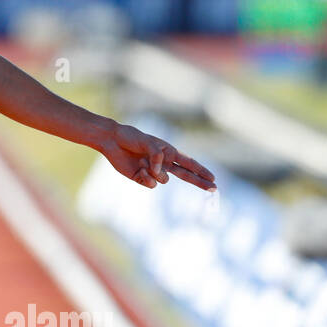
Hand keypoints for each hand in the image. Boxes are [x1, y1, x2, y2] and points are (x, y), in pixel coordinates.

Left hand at [98, 122, 215, 191]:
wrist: (113, 141)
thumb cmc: (131, 137)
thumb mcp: (148, 142)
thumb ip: (157, 156)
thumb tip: (160, 172)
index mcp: (168, 152)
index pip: (189, 163)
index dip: (201, 171)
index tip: (213, 178)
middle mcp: (163, 163)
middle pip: (185, 175)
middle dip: (199, 182)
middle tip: (214, 188)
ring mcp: (153, 172)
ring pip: (164, 180)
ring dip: (156, 173)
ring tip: (143, 161)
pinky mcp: (142, 178)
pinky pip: (151, 184)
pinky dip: (147, 178)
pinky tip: (139, 169)